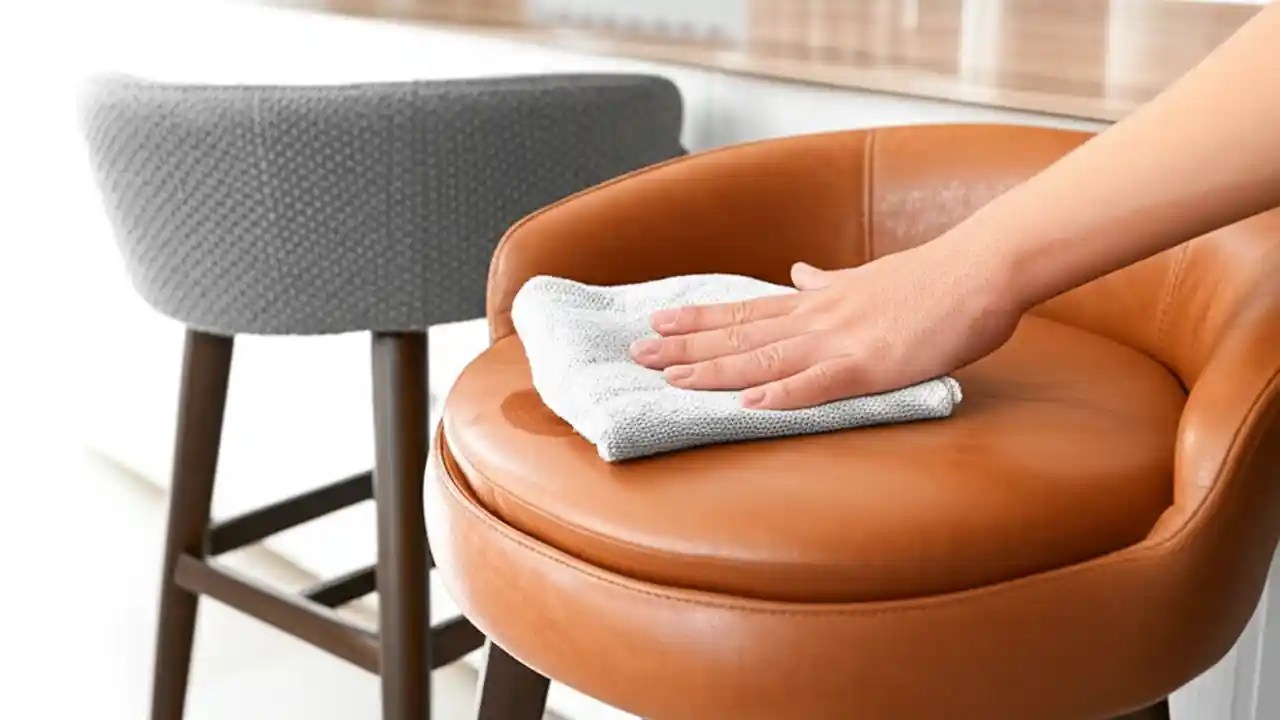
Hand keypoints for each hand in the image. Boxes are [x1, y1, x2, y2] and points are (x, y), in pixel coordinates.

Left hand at [629, 239, 1025, 409]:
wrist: (982, 269)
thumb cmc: (934, 279)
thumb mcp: (868, 276)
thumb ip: (829, 282)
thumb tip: (797, 272)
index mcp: (819, 302)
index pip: (746, 311)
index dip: (699, 319)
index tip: (657, 320)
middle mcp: (818, 319)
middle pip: (740, 334)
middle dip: (686, 345)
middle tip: (636, 352)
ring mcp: (842, 341)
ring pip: (765, 357)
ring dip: (715, 370)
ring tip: (670, 378)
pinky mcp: (872, 365)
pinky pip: (819, 384)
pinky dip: (782, 394)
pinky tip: (748, 404)